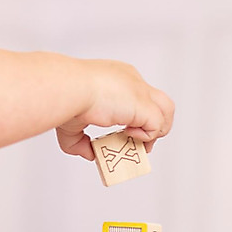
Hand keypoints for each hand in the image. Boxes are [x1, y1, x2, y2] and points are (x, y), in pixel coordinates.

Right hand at [55, 59, 173, 159]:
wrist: (70, 88)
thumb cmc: (66, 97)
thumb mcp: (71, 122)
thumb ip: (80, 140)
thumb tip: (89, 154)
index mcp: (115, 78)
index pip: (135, 96)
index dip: (134, 116)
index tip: (123, 131)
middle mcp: (131, 81)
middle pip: (155, 101)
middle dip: (149, 123)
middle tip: (136, 141)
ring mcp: (141, 92)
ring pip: (165, 110)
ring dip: (155, 131)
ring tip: (137, 143)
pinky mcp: (145, 106)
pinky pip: (157, 126)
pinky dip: (146, 137)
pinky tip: (129, 137)